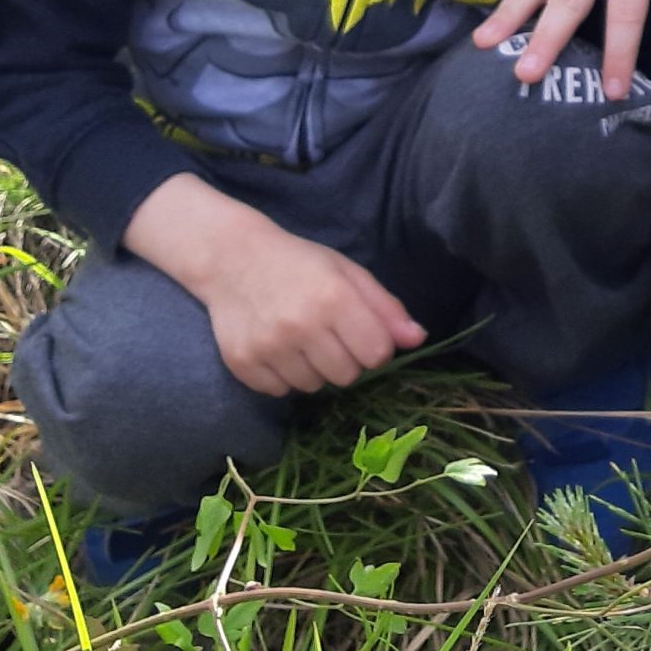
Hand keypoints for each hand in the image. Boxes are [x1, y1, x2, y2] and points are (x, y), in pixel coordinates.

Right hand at [122, 176, 424, 395]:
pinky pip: (280, 392)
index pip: (377, 354)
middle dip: (345, 359)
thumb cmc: (299, 263)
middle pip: (348, 375)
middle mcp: (301, 325)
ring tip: (299, 338)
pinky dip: (283, 376)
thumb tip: (418, 339)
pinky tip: (276, 347)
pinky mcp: (242, 364)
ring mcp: (269, 347)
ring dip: (313, 368)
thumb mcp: (347, 273)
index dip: (374, 346)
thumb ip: (385, 307)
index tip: (360, 332)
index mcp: (333, 298)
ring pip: (313, 387)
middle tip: (327, 333)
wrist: (232, 259)